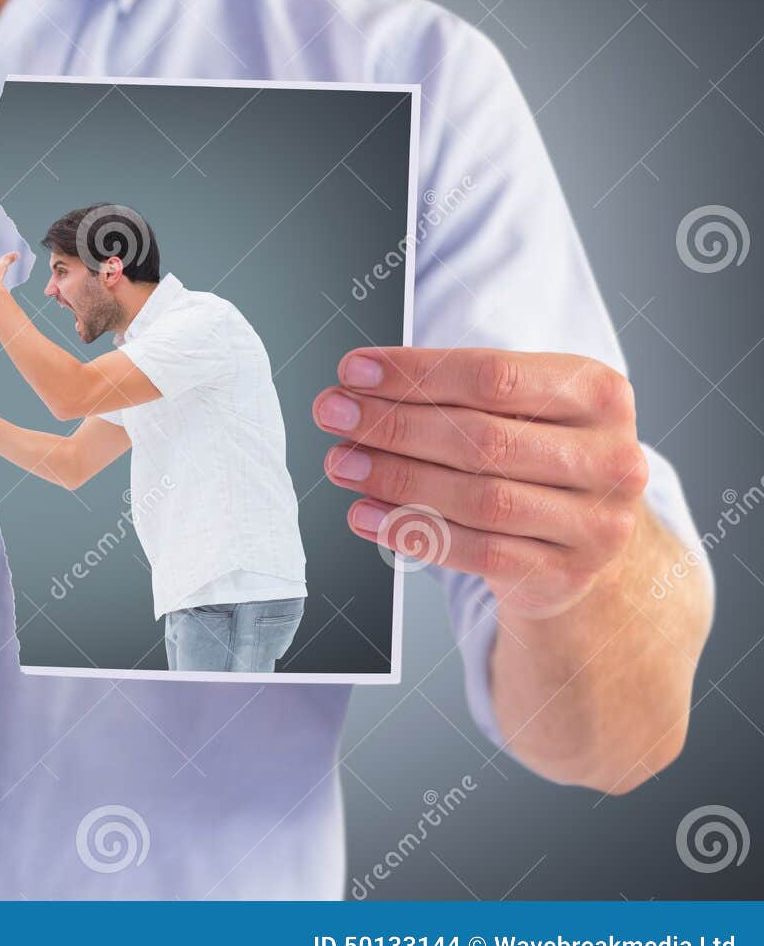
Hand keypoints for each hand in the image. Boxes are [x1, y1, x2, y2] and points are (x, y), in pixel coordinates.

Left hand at [314, 347, 648, 618]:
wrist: (583, 539)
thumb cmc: (534, 456)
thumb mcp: (516, 409)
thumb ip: (449, 393)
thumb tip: (357, 385)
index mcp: (600, 392)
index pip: (494, 375)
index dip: (414, 373)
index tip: (352, 371)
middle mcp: (611, 457)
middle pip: (482, 438)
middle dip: (394, 425)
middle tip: (334, 414)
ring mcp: (596, 522)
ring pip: (478, 499)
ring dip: (396, 479)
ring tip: (341, 463)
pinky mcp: (566, 574)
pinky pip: (477, 553)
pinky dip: (412, 532)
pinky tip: (365, 514)